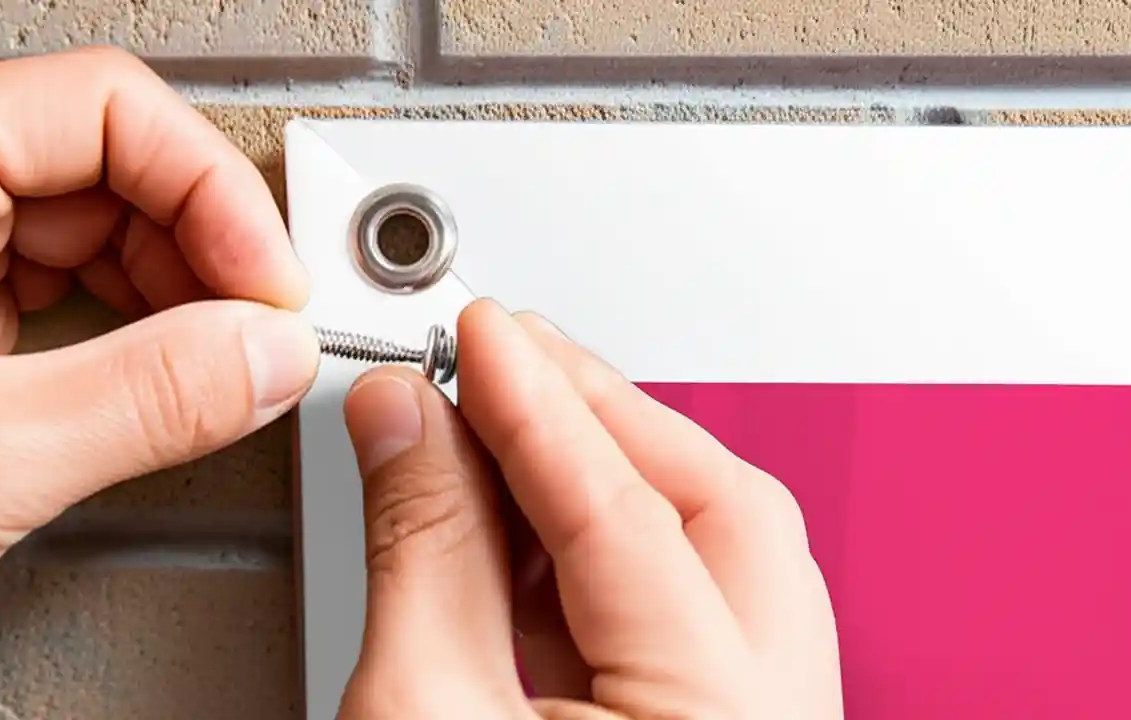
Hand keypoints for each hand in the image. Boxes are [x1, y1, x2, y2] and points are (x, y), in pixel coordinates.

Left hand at [0, 48, 318, 665]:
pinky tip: (164, 380)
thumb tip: (267, 354)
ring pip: (90, 239)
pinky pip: (63, 308)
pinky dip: (132, 343)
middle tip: (260, 331)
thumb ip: (144, 398)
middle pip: (104, 170)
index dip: (206, 188)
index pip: (98, 110)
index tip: (265, 280)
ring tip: (223, 361)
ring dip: (177, 298)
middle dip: (201, 249)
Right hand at [337, 299, 842, 717]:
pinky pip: (692, 604)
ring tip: (507, 425)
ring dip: (608, 470)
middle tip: (506, 360)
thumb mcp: (420, 714)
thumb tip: (409, 421)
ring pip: (721, 548)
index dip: (537, 407)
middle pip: (720, 509)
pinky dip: (609, 544)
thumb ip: (422, 554)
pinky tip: (530, 517)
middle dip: (601, 415)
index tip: (477, 336)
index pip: (626, 515)